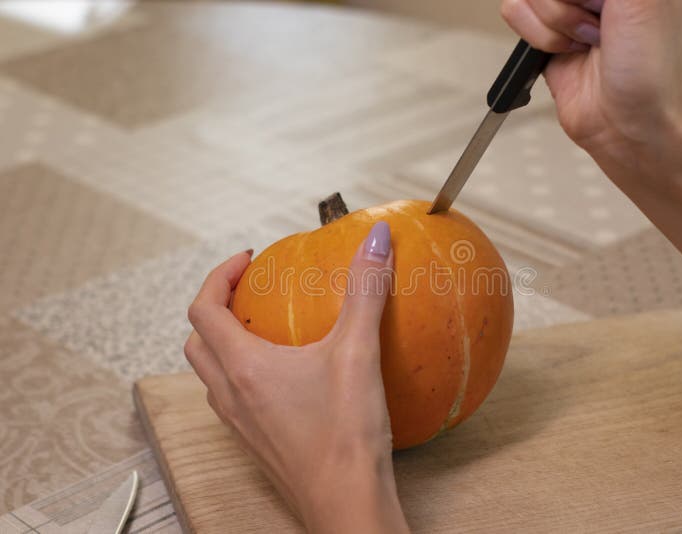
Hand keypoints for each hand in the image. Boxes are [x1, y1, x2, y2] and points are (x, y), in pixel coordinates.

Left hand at [184, 222, 408, 532]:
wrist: (346, 505)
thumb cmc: (346, 434)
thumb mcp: (358, 352)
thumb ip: (366, 290)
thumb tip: (377, 238)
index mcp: (242, 366)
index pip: (203, 308)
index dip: (218, 276)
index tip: (247, 260)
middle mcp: (231, 395)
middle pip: (198, 342)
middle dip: (215, 308)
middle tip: (250, 292)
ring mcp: (241, 424)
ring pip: (211, 374)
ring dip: (226, 344)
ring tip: (265, 329)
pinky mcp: (258, 444)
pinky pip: (235, 400)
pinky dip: (246, 376)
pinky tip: (289, 377)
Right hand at [501, 0, 681, 156]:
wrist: (627, 123)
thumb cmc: (649, 66)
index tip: (597, 5)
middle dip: (566, 0)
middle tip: (599, 18)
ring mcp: (568, 3)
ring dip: (555, 21)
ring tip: (587, 40)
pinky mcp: (543, 29)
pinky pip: (515, 12)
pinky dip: (538, 38)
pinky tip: (568, 51)